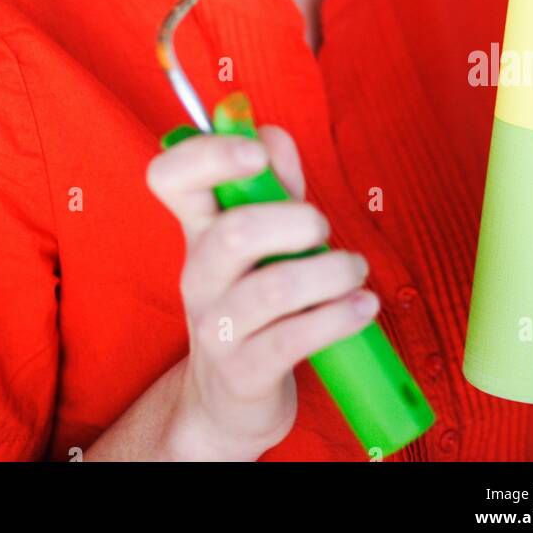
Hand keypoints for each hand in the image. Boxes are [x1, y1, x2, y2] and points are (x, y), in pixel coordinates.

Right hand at [146, 124, 378, 460]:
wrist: (230, 399)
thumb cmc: (255, 300)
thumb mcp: (262, 238)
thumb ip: (272, 183)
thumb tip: (273, 134)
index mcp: (197, 229)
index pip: (169, 178)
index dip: (207, 155)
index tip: (254, 154)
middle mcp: (198, 274)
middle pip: (234, 232)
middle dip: (296, 220)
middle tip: (322, 227)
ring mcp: (216, 326)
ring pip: (273, 288)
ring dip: (330, 271)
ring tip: (355, 270)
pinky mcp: (244, 371)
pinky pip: (293, 339)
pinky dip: (339, 316)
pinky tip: (363, 306)